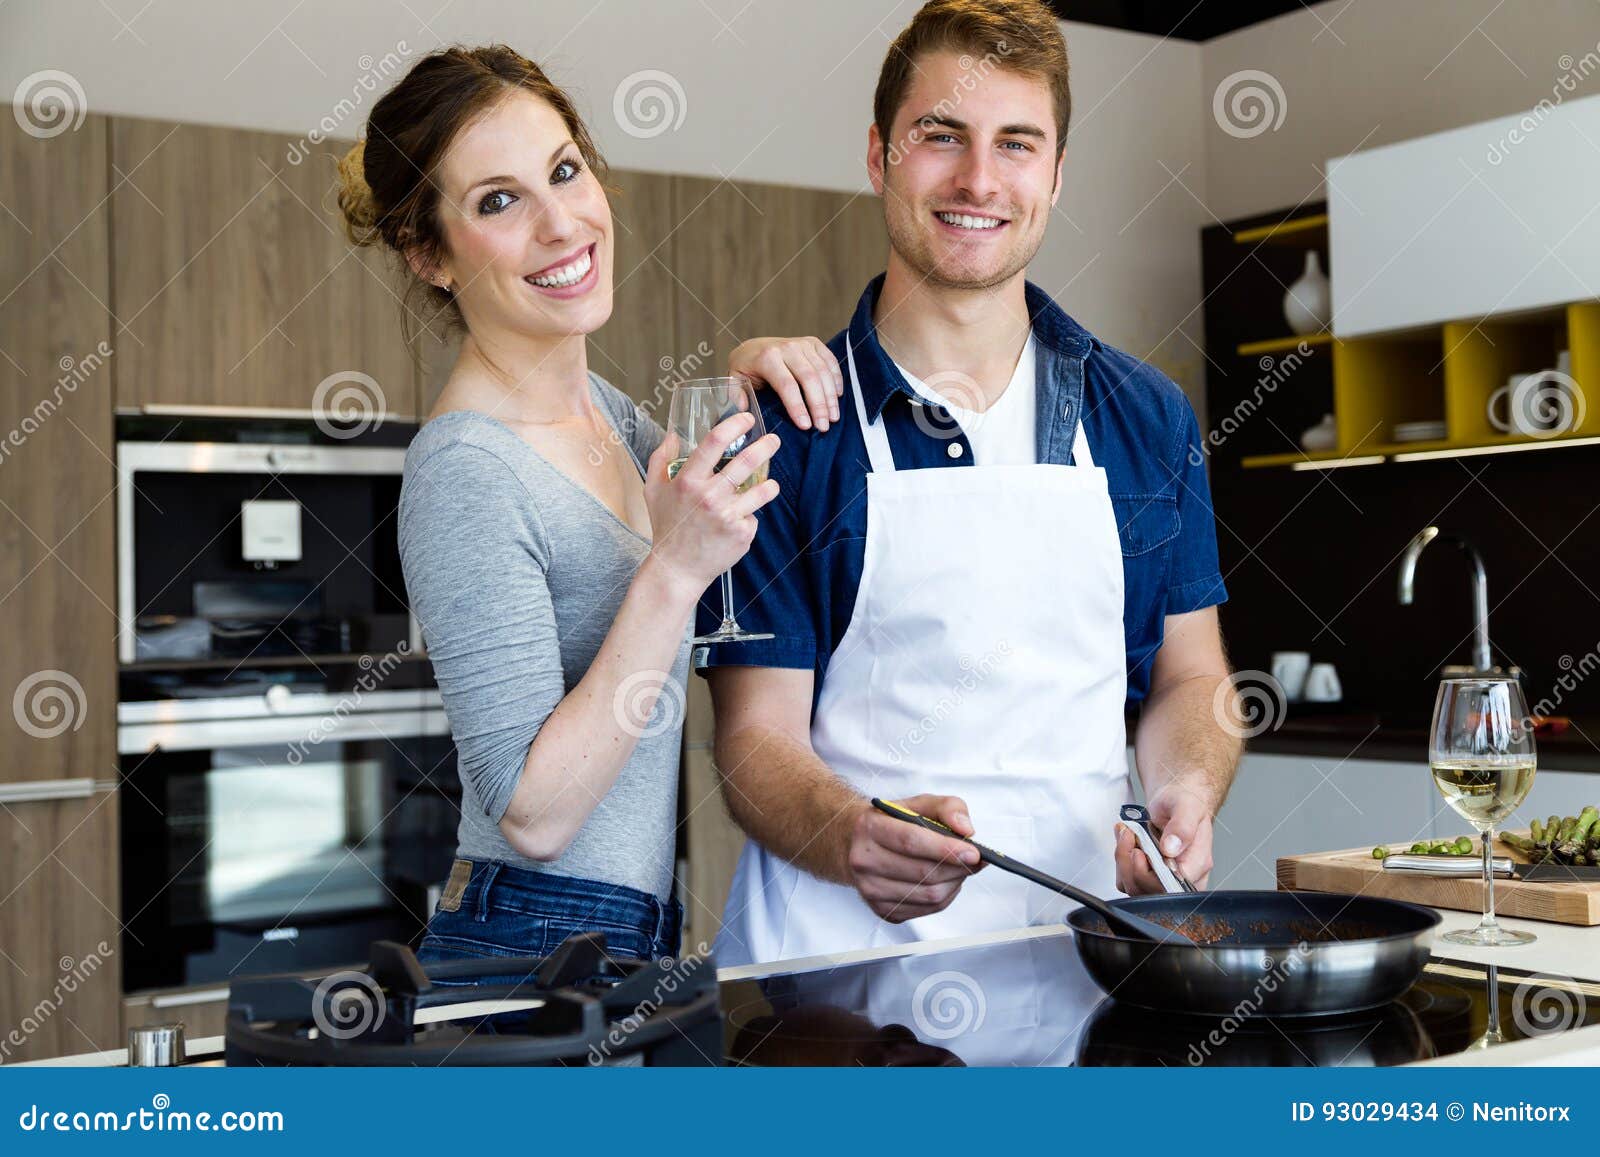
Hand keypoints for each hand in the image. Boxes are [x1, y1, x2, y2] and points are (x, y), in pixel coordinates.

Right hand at [644, 411, 779, 591]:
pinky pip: (753, 516)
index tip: (746, 419)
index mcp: (688, 481)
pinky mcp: (741, 534)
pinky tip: (737, 522)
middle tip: (774, 440)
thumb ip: (660, 459)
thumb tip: (672, 434)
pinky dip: (749, 516)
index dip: (734, 425)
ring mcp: (728, 515)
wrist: (677, 568)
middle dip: (766, 446)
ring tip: (769, 483)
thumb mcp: (653, 490)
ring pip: (762, 490)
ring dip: (770, 484)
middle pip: (746, 462)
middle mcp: (709, 496)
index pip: (714, 443)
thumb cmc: (667, 527)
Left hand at [729, 336, 842, 431]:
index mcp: (767, 358)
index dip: (798, 407)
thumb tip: (745, 412)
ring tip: (832, 418)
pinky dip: (836, 379)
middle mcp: (787, 347)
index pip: (787, 385)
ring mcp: (802, 343)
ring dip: (830, 396)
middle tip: (823, 426)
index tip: (805, 426)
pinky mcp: (813, 343)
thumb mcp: (735, 380)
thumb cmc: (746, 368)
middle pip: (809, 378)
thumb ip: (738, 396)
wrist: (753, 347)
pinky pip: (830, 361)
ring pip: (823, 371)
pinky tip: (838, 396)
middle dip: (819, 405)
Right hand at [846, 794, 982, 922]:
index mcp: (870, 828)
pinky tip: (945, 880)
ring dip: (954, 882)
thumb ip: (947, 808)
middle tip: (976, 859)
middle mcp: (863, 861)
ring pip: (929, 895)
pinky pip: (928, 909)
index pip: (911, 841)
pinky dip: (946, 895)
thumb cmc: (892, 823)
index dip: (945, 849)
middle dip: (958, 867)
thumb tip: (966, 830)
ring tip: (960, 868)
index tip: (973, 852)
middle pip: (924, 872)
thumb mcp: (918, 804)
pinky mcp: (883, 910)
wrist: (858, 844)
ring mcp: (871, 890)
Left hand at [1113, 784, 1214, 894]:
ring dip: (1123, 860)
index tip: (1139, 849)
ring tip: (1127, 834)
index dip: (1148, 873)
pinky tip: (1126, 841)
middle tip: (1129, 835)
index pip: (1170, 887)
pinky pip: (1126, 880)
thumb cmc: (1184, 803)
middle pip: (1149, 891)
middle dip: (1130, 863)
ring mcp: (1163, 878)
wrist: (1175, 800)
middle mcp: (1183, 878)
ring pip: (1134, 887)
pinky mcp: (1147, 876)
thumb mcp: (1187, 806)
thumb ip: (1182, 827)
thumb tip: (1171, 849)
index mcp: (1198, 866)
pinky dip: (1120, 860)